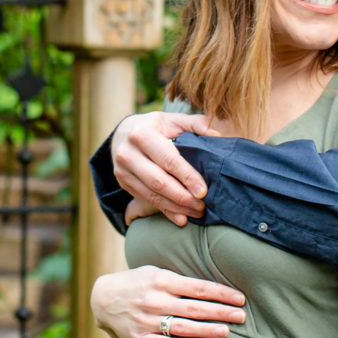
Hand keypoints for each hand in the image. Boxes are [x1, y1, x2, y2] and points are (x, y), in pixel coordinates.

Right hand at [90, 266, 245, 337]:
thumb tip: (211, 289)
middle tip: (242, 316)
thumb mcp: (156, 272)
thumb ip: (179, 280)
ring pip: (183, 327)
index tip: (240, 298)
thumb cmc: (137, 282)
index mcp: (162, 280)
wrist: (103, 298)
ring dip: (207, 330)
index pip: (198, 287)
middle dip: (221, 312)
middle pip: (195, 308)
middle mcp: (155, 300)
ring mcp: (147, 320)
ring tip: (227, 331)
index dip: (221, 293)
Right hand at [111, 111, 213, 225]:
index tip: (203, 191)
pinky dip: (166, 210)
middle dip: (182, 197)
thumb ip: (195, 124)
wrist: (121, 133)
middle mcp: (128, 153)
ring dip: (176, 207)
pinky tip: (182, 217)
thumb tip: (217, 134)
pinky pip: (146, 200)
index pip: (168, 160)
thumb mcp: (173, 120)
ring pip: (152, 195)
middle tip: (202, 206)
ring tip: (197, 212)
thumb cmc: (155, 127)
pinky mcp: (123, 183)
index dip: (187, 176)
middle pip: (158, 181)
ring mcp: (122, 170)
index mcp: (142, 134)